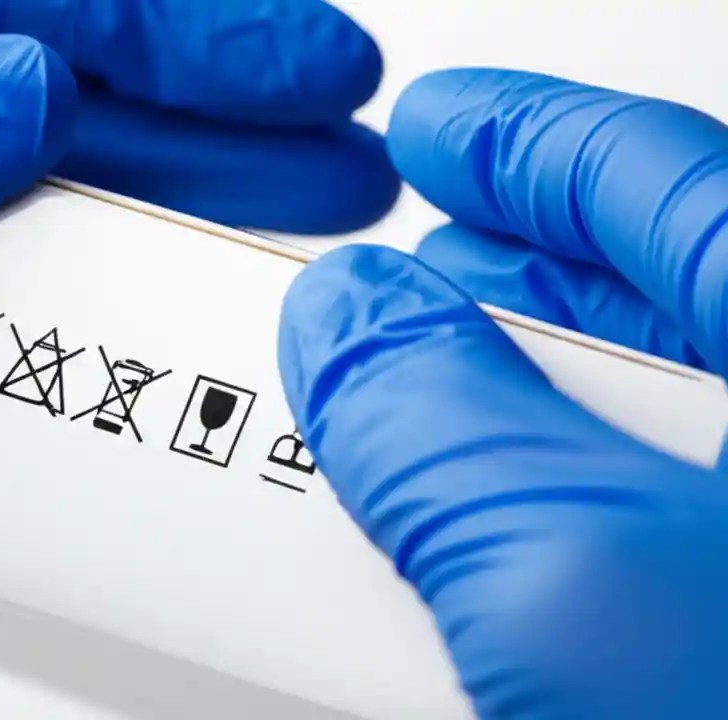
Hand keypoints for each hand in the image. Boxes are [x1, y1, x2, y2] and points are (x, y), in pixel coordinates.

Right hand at [279, 69, 727, 716]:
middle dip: (500, 276)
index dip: (534, 140)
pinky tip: (447, 550)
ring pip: (624, 434)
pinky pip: (603, 549)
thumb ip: (439, 422)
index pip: (676, 186)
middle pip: (654, 303)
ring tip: (383, 411)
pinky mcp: (703, 644)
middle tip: (387, 275)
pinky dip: (513, 529)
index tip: (437, 128)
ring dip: (491, 413)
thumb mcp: (580, 588)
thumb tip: (349, 324)